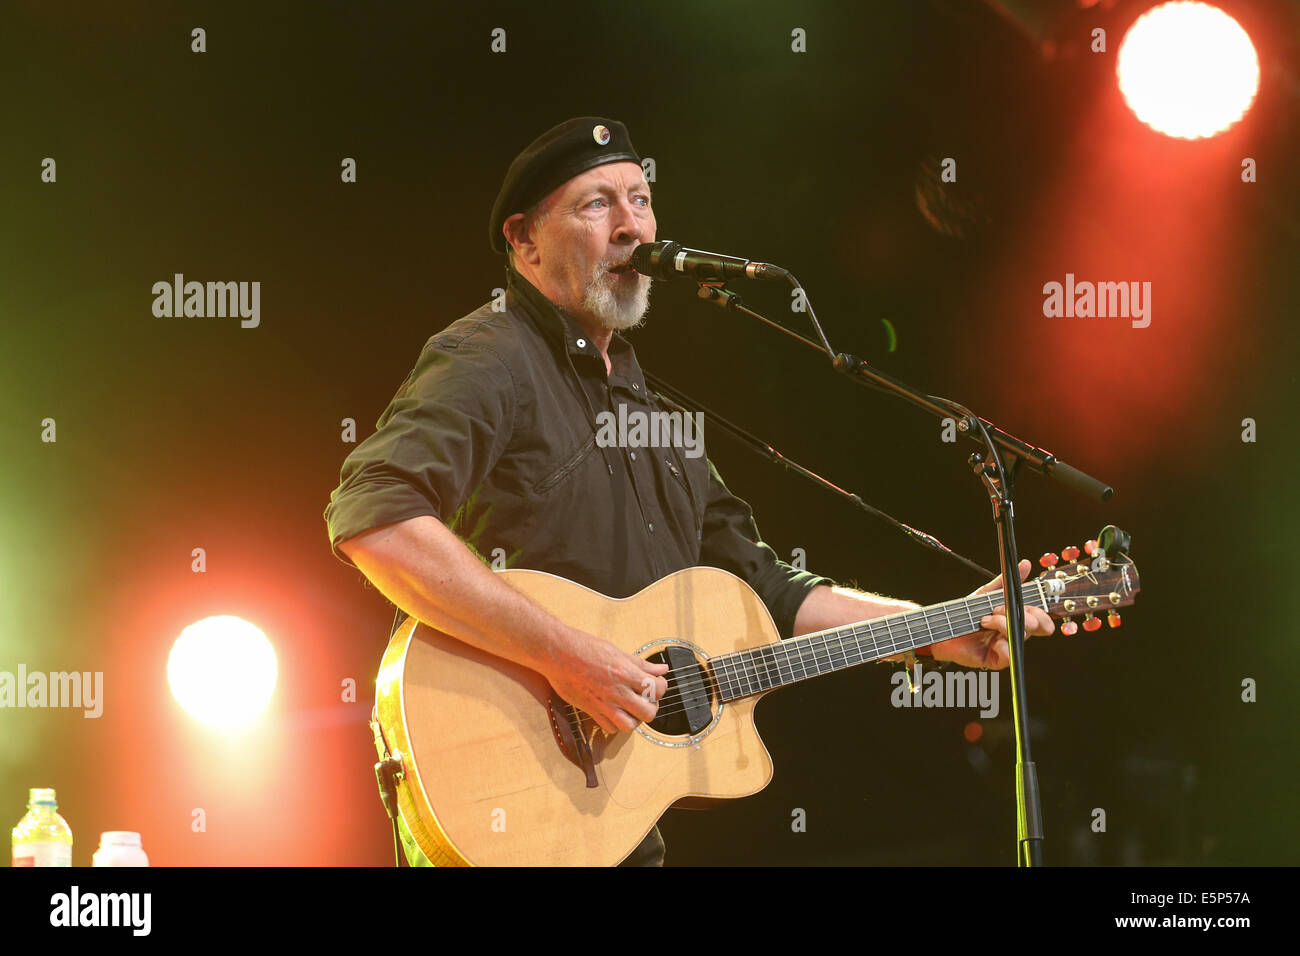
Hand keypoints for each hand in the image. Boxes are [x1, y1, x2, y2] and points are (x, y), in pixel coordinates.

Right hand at [544, 629, 669, 734]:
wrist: (557, 652)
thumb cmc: (584, 647)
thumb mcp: (617, 651)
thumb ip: (641, 664)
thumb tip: (661, 669)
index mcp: (626, 673)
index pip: (657, 688)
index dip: (661, 687)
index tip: (657, 684)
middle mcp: (617, 691)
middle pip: (648, 712)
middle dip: (652, 707)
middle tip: (646, 699)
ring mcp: (603, 703)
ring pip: (630, 726)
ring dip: (634, 719)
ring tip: (631, 709)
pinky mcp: (590, 710)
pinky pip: (610, 728)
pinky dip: (615, 724)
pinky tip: (614, 712)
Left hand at [930, 559, 1054, 669]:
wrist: (945, 626)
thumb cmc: (966, 612)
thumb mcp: (987, 594)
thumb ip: (1006, 581)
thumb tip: (1026, 564)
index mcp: (1017, 618)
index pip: (1042, 618)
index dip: (1040, 611)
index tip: (1026, 603)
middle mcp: (1015, 633)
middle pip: (1039, 627)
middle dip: (1024, 615)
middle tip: (999, 609)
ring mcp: (1008, 646)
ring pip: (1021, 636)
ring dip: (1003, 624)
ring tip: (984, 619)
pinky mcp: (997, 660)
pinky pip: (1009, 653)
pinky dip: (1001, 643)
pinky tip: (988, 637)